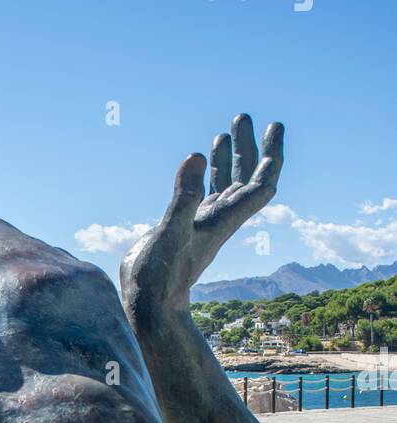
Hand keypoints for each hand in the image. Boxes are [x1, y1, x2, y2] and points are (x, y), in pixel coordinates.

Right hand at [120, 115, 283, 311]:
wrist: (149, 305)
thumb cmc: (161, 278)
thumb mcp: (170, 234)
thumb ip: (183, 197)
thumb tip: (195, 156)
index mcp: (223, 220)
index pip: (260, 185)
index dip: (271, 156)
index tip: (273, 127)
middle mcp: (219, 220)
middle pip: (246, 179)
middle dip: (249, 147)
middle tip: (243, 117)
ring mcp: (203, 223)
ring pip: (226, 185)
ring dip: (230, 157)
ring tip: (226, 130)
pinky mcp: (186, 227)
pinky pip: (205, 195)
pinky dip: (208, 174)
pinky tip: (201, 160)